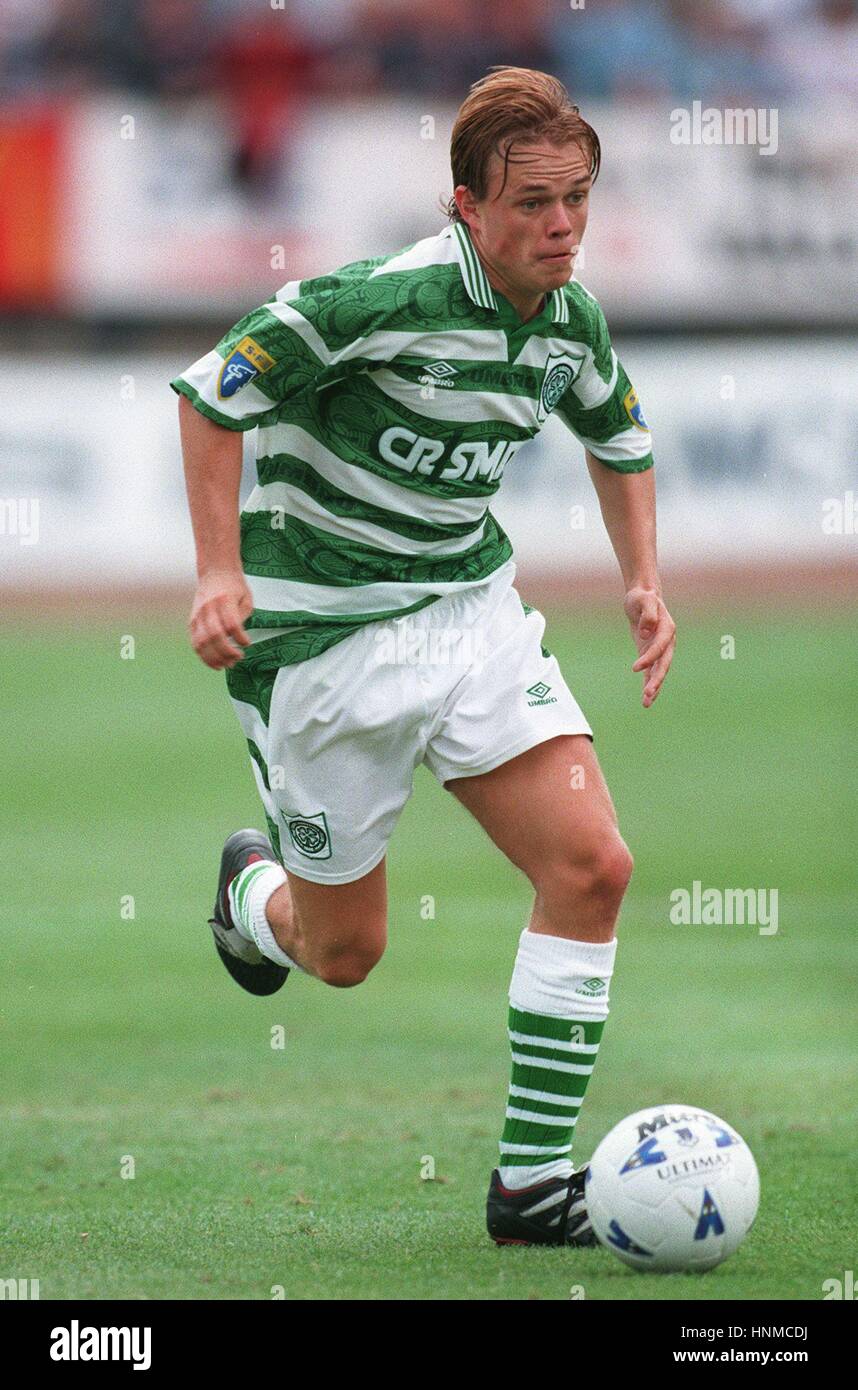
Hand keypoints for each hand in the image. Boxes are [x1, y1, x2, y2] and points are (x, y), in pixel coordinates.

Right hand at [189, 569, 252, 669]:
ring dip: (215, 658)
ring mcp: (197, 615)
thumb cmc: (235, 587)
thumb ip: (242, 618)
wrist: (215, 572)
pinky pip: (195, 643)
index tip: (247, 644)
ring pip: (202, 642)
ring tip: (227, 664)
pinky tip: (216, 663)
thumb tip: (237, 640)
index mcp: (224, 600)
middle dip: (227, 652)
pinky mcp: (191, 621)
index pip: (231, 624)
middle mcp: (208, 608)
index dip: (240, 637)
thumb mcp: (246, 598)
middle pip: (215, 635)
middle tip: (238, 658)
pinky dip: (204, 656)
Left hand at [623, 585, 675, 707]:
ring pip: (659, 671)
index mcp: (667, 629)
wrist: (642, 598)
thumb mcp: (643, 600)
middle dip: (657, 680)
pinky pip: (651, 672)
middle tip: (648, 693)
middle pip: (664, 664)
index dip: (649, 658)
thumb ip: (647, 613)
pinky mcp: (650, 654)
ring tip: (646, 703)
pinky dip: (648, 684)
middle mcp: (667, 642)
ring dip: (653, 687)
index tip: (635, 668)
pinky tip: (646, 699)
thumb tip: (646, 632)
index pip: (660, 647)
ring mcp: (660, 649)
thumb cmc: (642, 597)